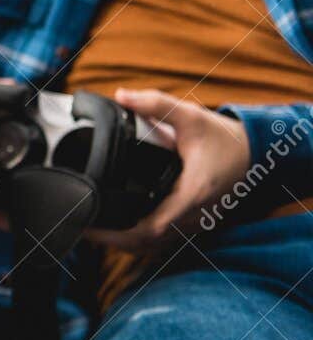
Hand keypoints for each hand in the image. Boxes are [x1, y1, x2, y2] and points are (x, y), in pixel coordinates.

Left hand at [83, 88, 250, 251]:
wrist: (255, 153)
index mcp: (192, 194)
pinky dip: (140, 239)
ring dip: (126, 242)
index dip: (120, 234)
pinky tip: (120, 228)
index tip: (93, 226)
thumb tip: (122, 95)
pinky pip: (164, 238)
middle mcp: (195, 215)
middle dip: (114, 240)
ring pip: (156, 244)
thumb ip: (156, 104)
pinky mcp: (194, 221)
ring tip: (95, 227)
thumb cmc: (224, 138)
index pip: (152, 228)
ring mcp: (196, 221)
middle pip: (148, 242)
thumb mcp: (191, 116)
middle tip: (84, 225)